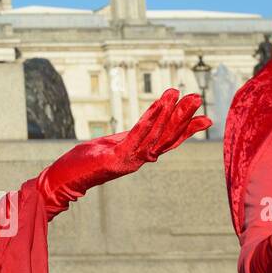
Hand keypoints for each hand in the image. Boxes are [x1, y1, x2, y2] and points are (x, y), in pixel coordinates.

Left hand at [37, 88, 210, 217]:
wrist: (64, 178)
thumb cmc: (84, 161)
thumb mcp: (112, 145)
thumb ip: (130, 138)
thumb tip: (144, 128)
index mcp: (139, 154)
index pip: (168, 140)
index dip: (187, 129)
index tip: (206, 118)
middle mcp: (139, 158)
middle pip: (167, 136)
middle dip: (184, 116)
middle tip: (198, 97)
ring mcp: (130, 159)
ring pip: (155, 134)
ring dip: (169, 112)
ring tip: (179, 93)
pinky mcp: (117, 157)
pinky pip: (137, 136)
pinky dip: (149, 119)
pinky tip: (158, 105)